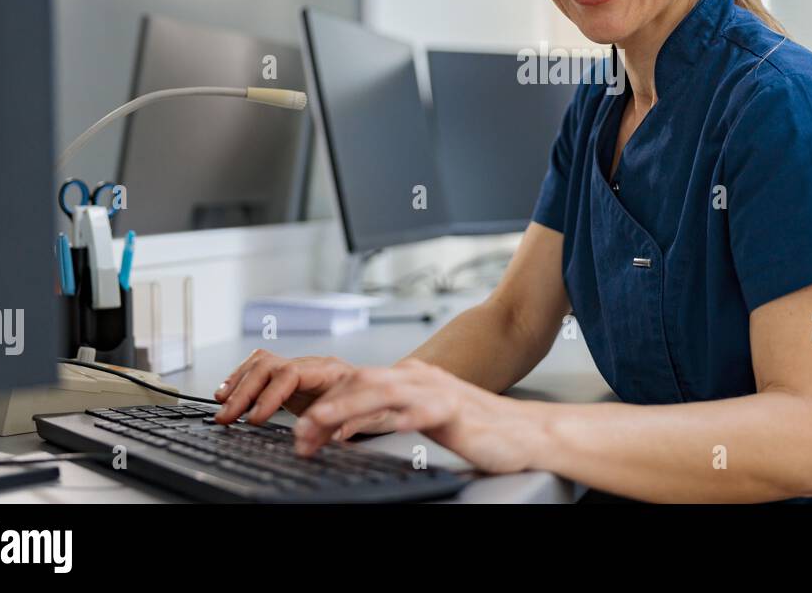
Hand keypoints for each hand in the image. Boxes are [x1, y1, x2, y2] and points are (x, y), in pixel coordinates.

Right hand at [214, 350, 397, 439]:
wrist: (386, 387)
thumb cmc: (379, 400)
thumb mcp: (367, 416)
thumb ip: (340, 426)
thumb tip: (311, 440)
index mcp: (330, 370)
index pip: (291, 375)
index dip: (270, 396)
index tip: (255, 418)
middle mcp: (312, 364)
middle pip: (270, 366)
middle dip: (245, 392)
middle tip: (228, 417)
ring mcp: (300, 367)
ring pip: (262, 363)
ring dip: (238, 383)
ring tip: (222, 405)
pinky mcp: (291, 376)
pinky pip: (260, 368)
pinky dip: (241, 379)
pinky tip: (227, 393)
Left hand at [215, 351, 543, 473]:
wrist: (527, 434)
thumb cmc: (477, 430)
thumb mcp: (420, 422)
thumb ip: (385, 418)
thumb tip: (344, 429)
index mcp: (407, 378)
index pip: (351, 381)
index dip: (315, 397)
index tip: (286, 419)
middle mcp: (417, 377)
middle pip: (355, 380)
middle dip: (316, 402)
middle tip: (284, 427)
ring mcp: (434, 391)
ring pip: (376, 392)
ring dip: (339, 410)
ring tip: (310, 430)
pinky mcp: (451, 410)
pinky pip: (413, 412)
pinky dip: (386, 420)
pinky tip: (366, 432)